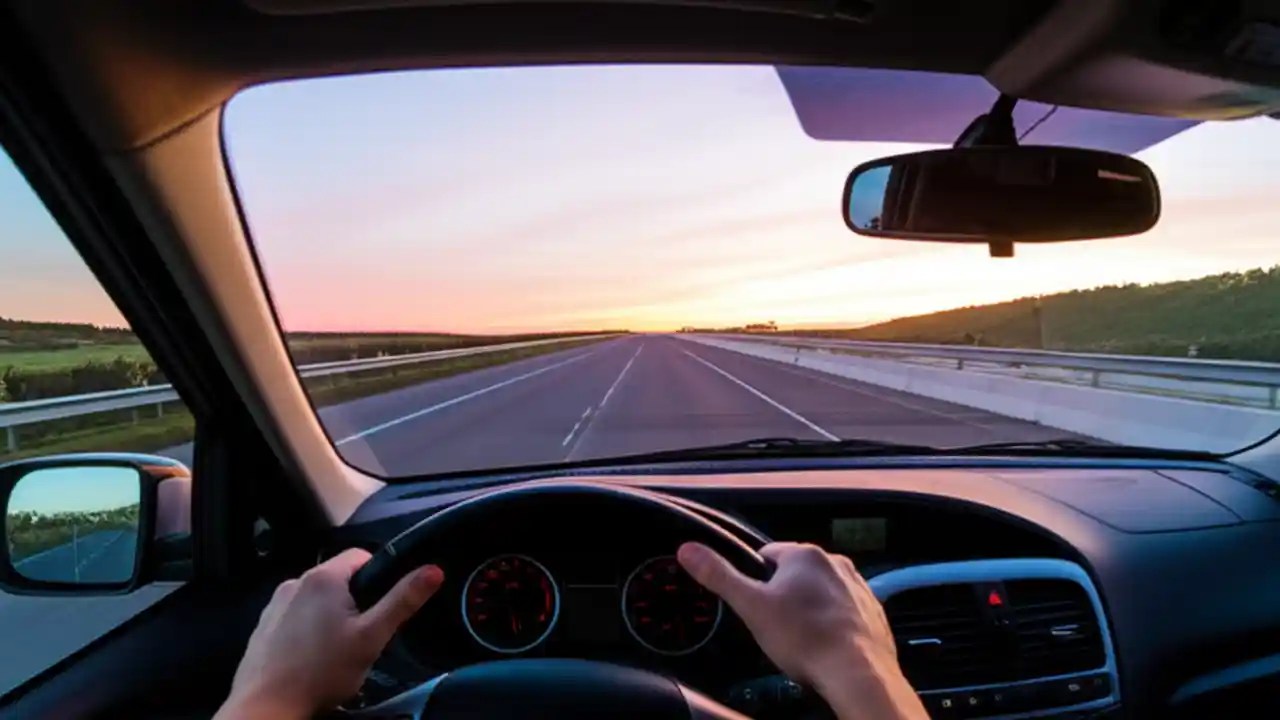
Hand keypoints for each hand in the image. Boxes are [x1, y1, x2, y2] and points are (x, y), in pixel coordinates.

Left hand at [215, 549, 443, 719]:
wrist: (266, 707)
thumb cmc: (322, 671)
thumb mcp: (372, 637)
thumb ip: (402, 601)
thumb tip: (434, 570)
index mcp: (324, 577)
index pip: (362, 555)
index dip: (379, 577)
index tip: (382, 608)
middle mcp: (295, 581)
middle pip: (338, 579)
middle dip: (354, 601)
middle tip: (364, 634)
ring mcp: (274, 604)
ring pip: (316, 599)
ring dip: (329, 614)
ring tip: (337, 649)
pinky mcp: (263, 626)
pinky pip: (294, 616)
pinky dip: (306, 629)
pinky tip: (311, 657)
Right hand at [677, 542, 925, 719]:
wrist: (857, 672)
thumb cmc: (803, 638)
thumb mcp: (751, 607)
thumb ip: (719, 576)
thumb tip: (688, 549)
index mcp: (804, 554)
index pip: (767, 555)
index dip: (755, 581)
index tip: (755, 604)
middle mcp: (835, 562)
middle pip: (795, 574)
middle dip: (783, 595)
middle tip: (775, 625)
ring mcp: (858, 586)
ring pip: (820, 591)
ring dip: (809, 607)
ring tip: (801, 638)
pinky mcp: (873, 610)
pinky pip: (844, 610)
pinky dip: (833, 623)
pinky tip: (825, 644)